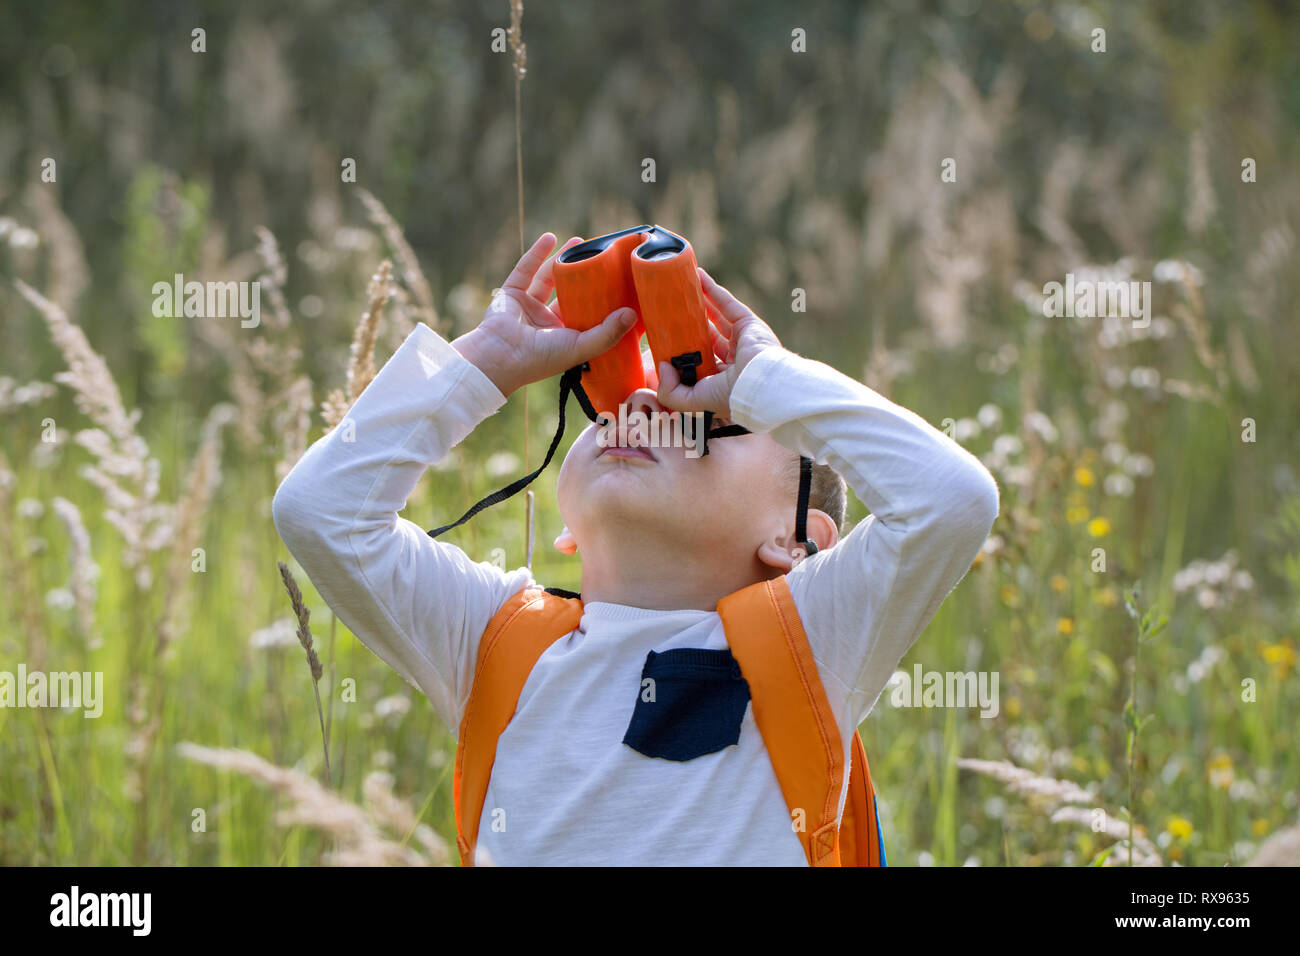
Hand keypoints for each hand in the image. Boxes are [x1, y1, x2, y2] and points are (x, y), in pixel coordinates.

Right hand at [451, 233, 638, 396]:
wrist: (499, 358)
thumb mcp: (581, 347)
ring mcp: (528, 308)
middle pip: (568, 293)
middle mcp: (547, 323)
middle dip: (582, 275)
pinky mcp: (511, 295)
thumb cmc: (541, 359)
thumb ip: (607, 333)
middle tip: (600, 257)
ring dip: (561, 260)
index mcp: (564, 337)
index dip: (600, 299)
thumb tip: (632, 314)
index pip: (586, 314)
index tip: (618, 281)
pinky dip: (536, 254)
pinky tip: (550, 238)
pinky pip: (524, 270)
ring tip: (579, 243)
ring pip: (547, 279)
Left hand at [654, 268, 783, 418]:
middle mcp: (734, 360)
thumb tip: (663, 366)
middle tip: (669, 312)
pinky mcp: (748, 323)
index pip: (701, 363)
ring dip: (700, 302)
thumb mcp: (691, 403)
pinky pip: (727, 303)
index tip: (665, 339)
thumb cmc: (729, 396)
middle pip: (707, 337)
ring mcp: (742, 340)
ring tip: (681, 290)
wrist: (760, 384)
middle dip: (690, 324)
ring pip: (716, 317)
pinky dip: (712, 289)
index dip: (684, 352)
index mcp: (722, 381)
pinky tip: (697, 276)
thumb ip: (670, 391)